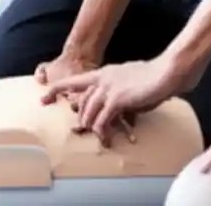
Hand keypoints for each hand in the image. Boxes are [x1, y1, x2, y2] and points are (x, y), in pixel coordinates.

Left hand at [41, 54, 191, 145]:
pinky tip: (106, 138)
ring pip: (89, 112)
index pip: (74, 81)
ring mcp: (108, 88)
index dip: (57, 90)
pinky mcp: (118, 99)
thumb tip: (115, 107)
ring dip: (92, 127)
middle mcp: (102, 79)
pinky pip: (103, 120)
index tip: (43, 98)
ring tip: (98, 138)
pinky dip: (103, 131)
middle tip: (83, 131)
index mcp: (104, 73)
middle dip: (81, 118)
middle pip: (81, 101)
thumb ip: (118, 92)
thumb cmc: (153, 77)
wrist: (167, 72)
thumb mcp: (130, 82)